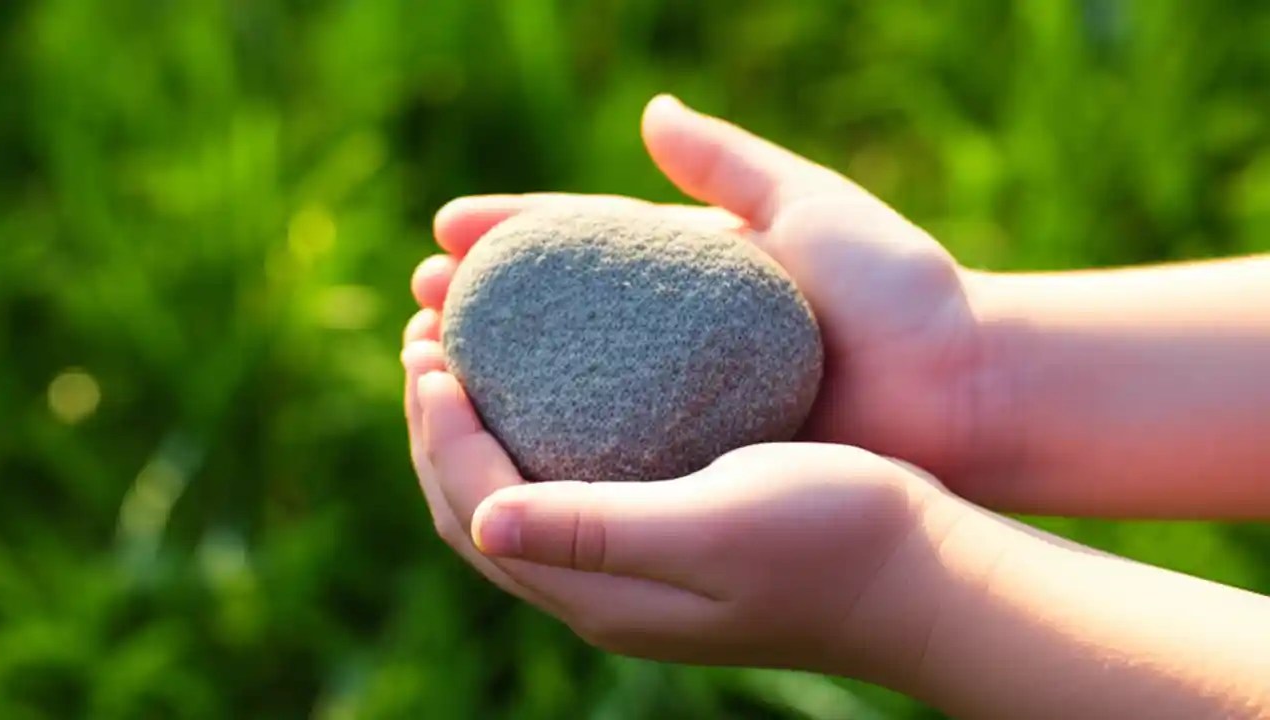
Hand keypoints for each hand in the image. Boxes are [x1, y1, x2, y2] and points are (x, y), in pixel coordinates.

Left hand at [401, 330, 944, 675]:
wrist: (920, 575)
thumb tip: (482, 519)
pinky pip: (562, 492)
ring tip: (464, 353)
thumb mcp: (716, 524)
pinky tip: (551, 386)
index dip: (437, 427)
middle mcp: (601, 591)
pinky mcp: (664, 546)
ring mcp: (632, 574)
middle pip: (475, 507)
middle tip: (427, 334)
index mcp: (600, 589)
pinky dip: (531, 437)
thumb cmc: (834, 536)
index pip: (475, 504)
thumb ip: (598, 529)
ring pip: (513, 500)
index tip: (429, 346)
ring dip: (474, 431)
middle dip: (436, 425)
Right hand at [411, 95, 998, 483]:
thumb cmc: (903, 295)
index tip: (444, 232)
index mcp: (690, 276)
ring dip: (494, 384)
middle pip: (554, 322)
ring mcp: (683, 408)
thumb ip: (735, 166)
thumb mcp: (814, 211)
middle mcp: (674, 344)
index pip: (576, 248)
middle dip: (480, 311)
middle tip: (419, 306)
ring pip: (565, 395)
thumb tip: (651, 115)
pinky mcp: (702, 467)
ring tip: (430, 372)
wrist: (969, 393)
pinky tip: (497, 455)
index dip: (508, 237)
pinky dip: (550, 455)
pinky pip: (611, 462)